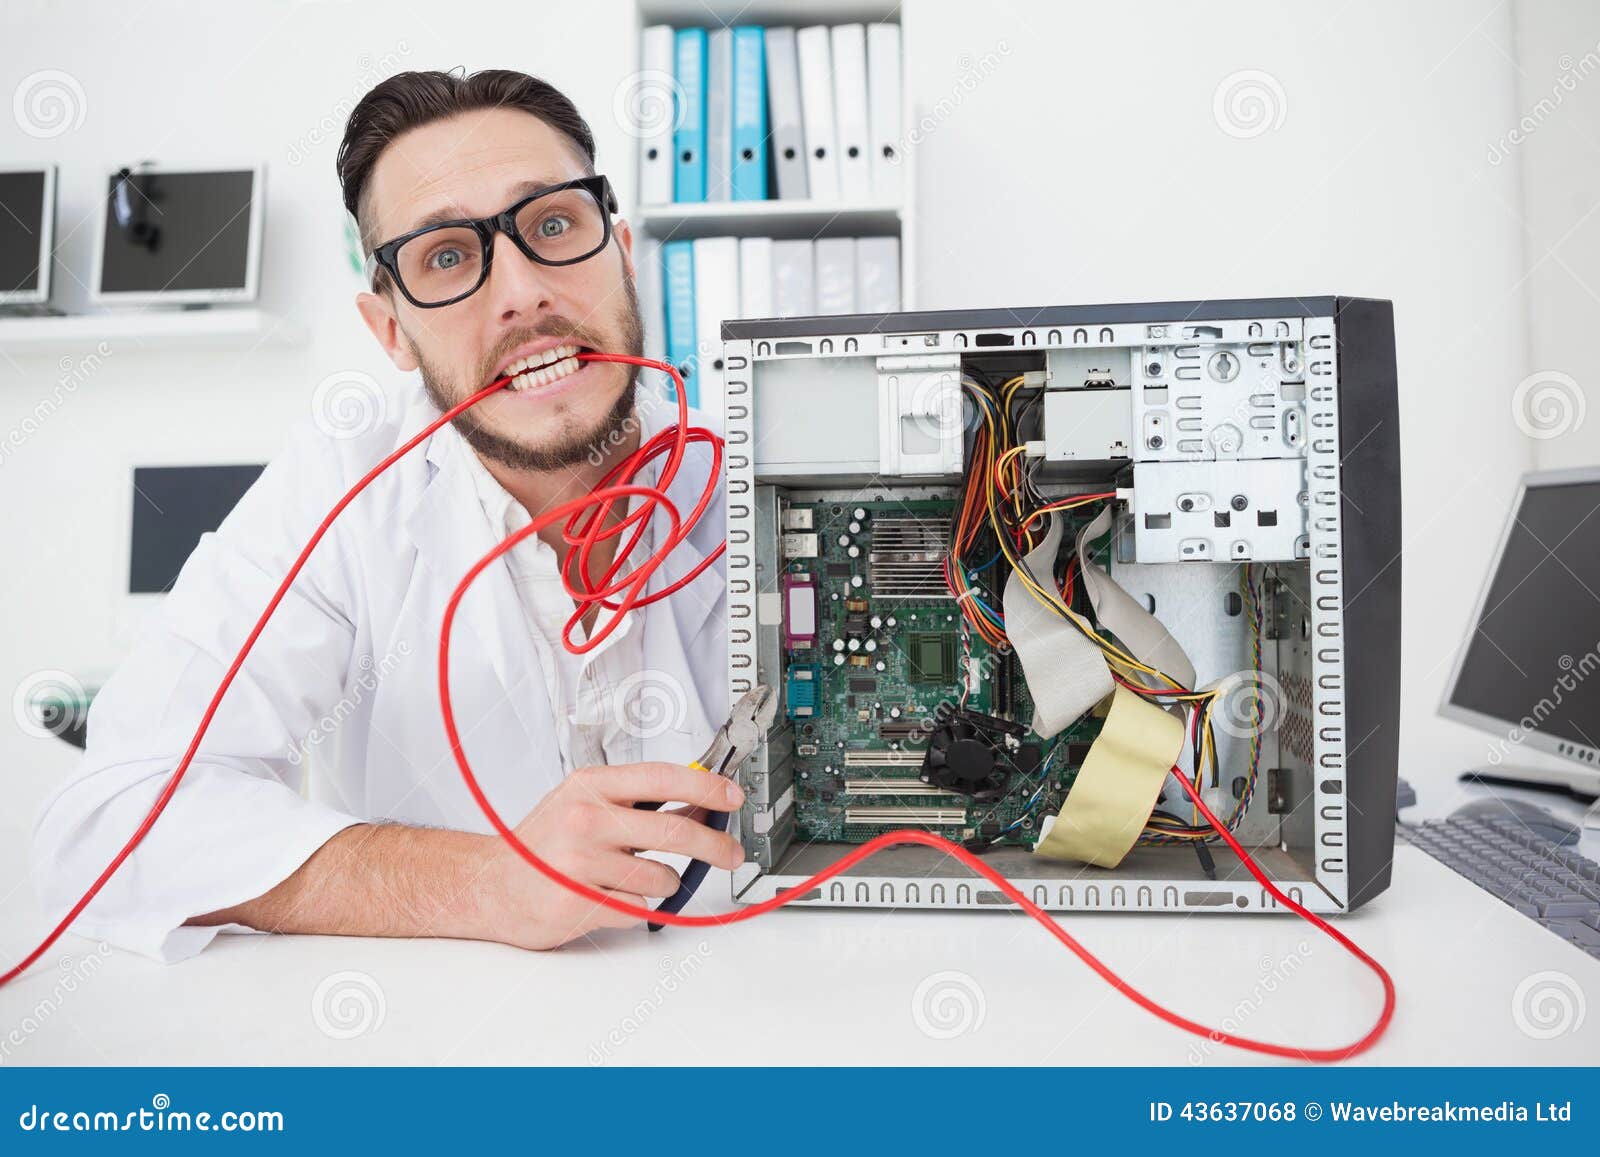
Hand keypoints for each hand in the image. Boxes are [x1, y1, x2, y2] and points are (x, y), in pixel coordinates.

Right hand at [475, 761, 744, 949]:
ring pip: (661, 878)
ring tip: (637, 880)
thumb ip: (636, 800)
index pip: (664, 777)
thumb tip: (699, 801)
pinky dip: (636, 908)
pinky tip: (609, 898)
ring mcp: (581, 862)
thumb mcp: (584, 803)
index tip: (733, 797)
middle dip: (715, 845)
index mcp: (591, 786)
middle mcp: (586, 818)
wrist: (489, 884)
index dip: (707, 786)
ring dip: (664, 884)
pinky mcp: (579, 902)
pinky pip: (638, 909)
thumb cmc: (542, 844)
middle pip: (676, 830)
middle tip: (731, 853)